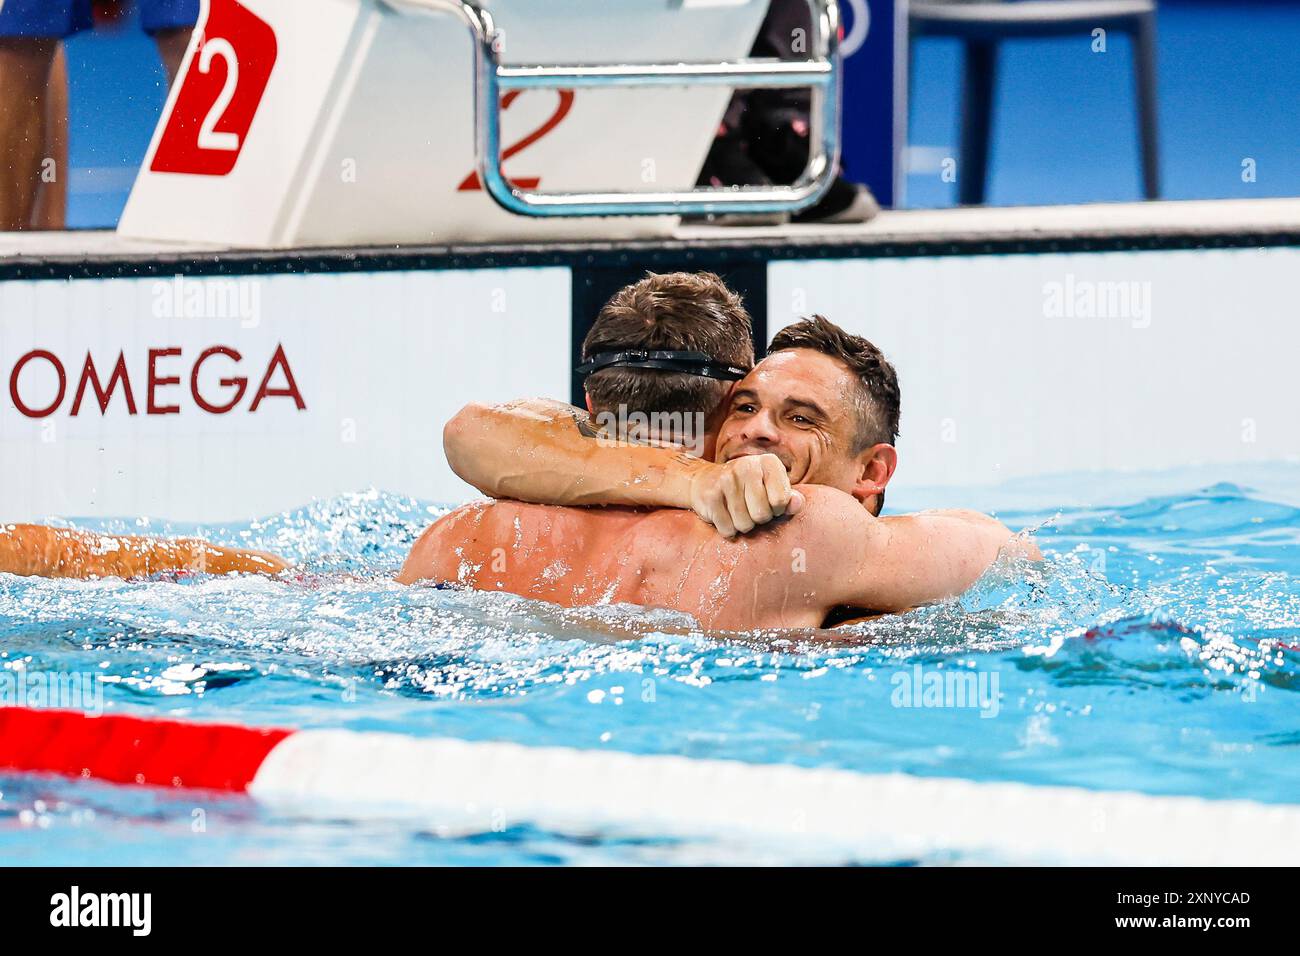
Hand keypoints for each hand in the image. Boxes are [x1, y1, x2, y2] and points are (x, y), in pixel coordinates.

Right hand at [688, 454, 804, 536]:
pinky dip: (727, 529)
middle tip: (750, 508)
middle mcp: (747, 466)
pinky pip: (727, 529)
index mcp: (768, 462)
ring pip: (744, 525)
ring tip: (737, 511)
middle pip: (762, 515)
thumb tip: (798, 503)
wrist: (703, 480)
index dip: (777, 510)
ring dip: (742, 525)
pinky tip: (724, 515)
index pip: (782, 500)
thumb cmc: (746, 488)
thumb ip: (787, 497)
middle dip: (757, 519)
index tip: (769, 503)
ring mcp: (726, 480)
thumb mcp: (770, 487)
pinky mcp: (710, 496)